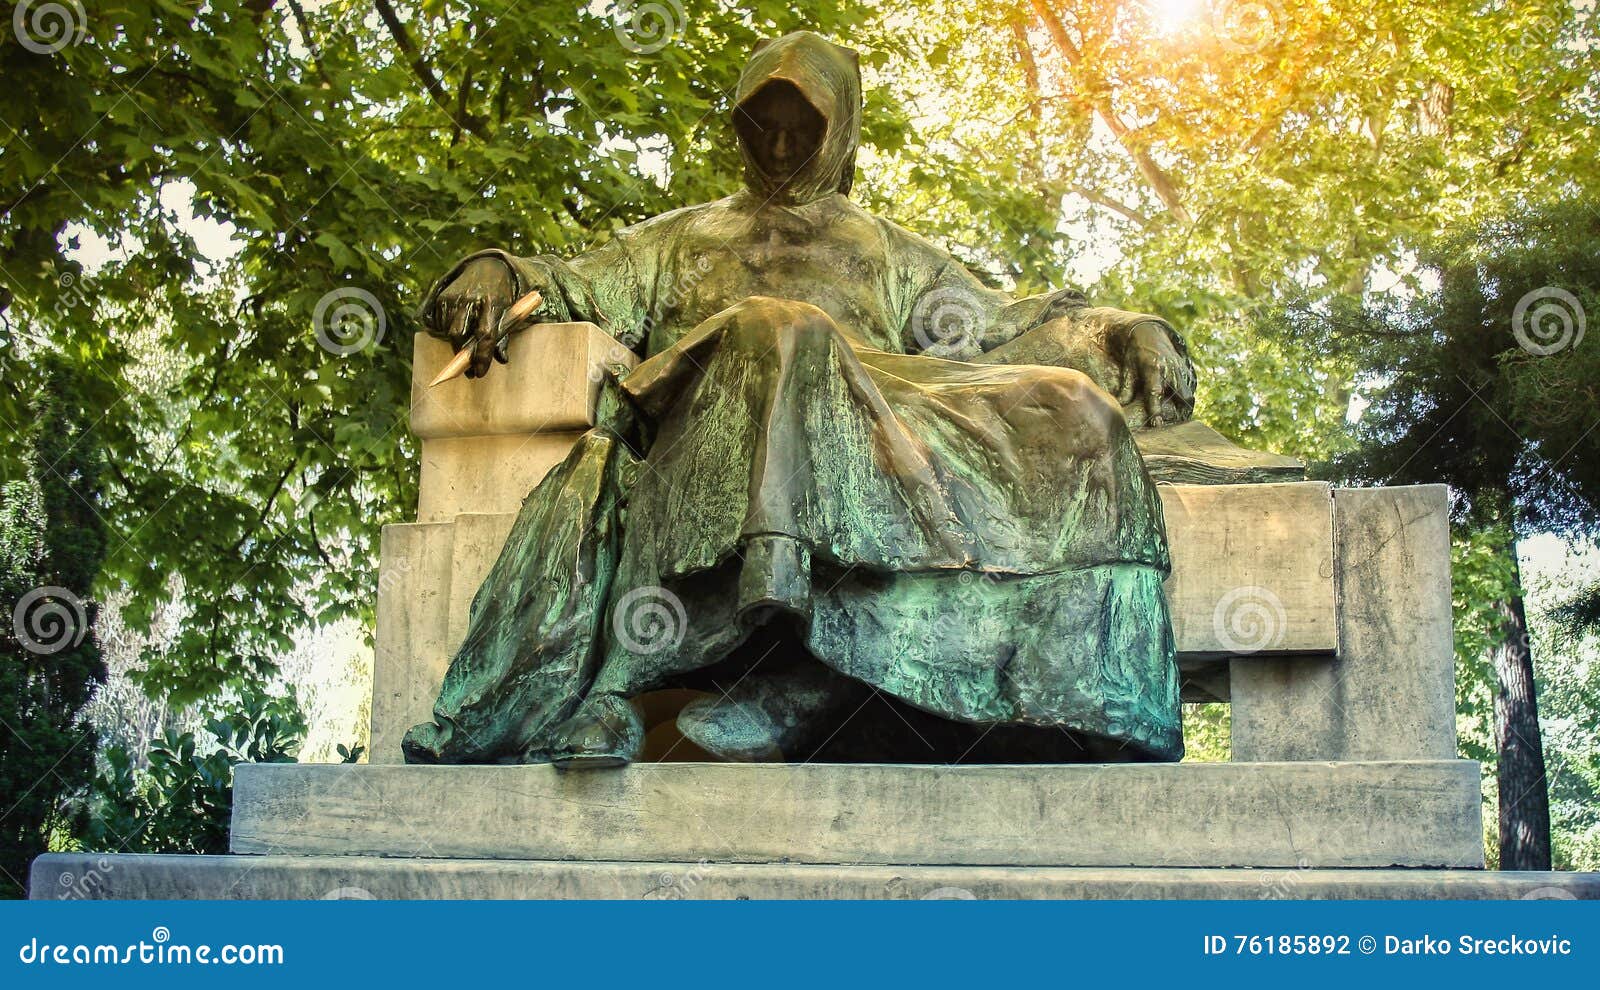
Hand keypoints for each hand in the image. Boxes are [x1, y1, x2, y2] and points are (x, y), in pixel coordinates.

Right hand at [430, 258, 517, 377]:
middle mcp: (471, 299)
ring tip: (466, 349)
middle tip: (469, 371)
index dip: (482, 356)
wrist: (489, 268)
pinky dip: (448, 333)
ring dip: (456, 346)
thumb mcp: (508, 314)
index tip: (479, 372)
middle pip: (459, 334)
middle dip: (462, 355)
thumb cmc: (502, 297)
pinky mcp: (443, 297)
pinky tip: (460, 331)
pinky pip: (442, 324)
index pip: (485, 334)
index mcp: (493, 302)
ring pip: (449, 331)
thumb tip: (501, 360)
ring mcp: (455, 297)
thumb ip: (503, 336)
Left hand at [1115, 321, 1193, 428]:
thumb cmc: (1135, 354)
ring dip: (1183, 405)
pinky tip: (1180, 406)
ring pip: (1187, 392)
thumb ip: (1126, 389)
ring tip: (1178, 417)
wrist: (1149, 332)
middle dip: (1178, 410)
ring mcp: (1180, 368)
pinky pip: (1189, 387)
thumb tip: (1120, 406)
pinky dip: (1185, 397)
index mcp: (1153, 368)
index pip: (1155, 392)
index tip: (1157, 423)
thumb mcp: (1128, 369)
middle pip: (1180, 395)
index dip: (1156, 409)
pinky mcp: (1185, 368)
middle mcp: (1170, 368)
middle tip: (1172, 422)